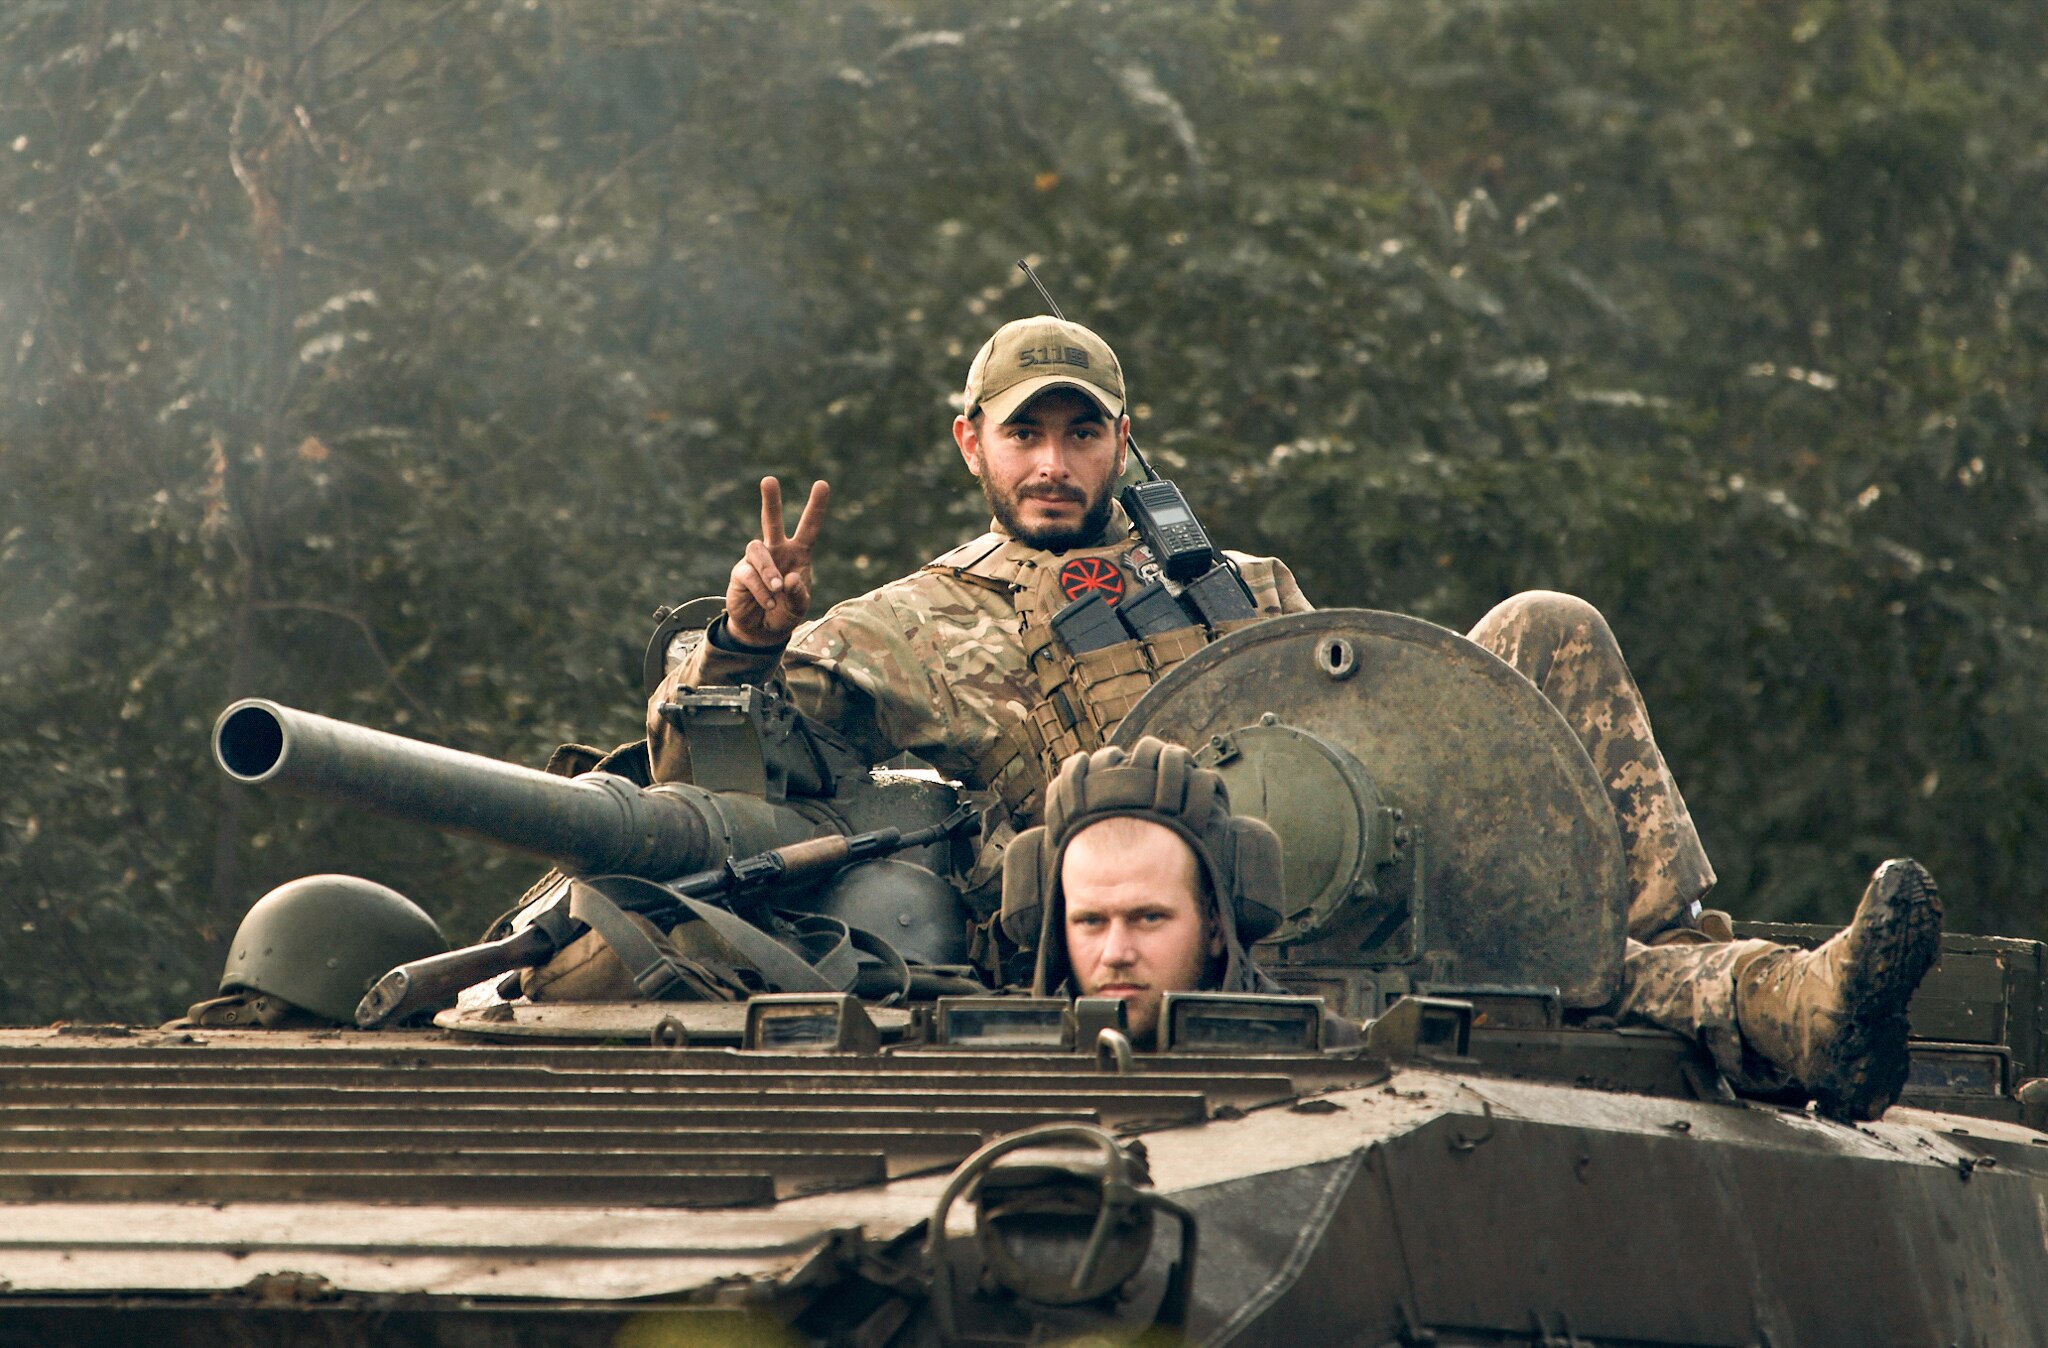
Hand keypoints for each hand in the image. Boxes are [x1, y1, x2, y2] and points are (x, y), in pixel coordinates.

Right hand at [725, 476, 830, 647]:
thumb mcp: (799, 606)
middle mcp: (776, 551)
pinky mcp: (741, 573)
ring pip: (757, 549)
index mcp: (798, 553)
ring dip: (769, 570)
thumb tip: (788, 578)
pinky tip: (769, 602)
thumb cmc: (786, 612)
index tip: (822, 484)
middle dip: (771, 500)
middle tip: (769, 480)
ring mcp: (757, 560)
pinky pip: (749, 574)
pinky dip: (761, 590)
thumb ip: (798, 594)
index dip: (816, 507)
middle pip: (771, 520)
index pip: (809, 527)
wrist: (763, 630)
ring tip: (777, 590)